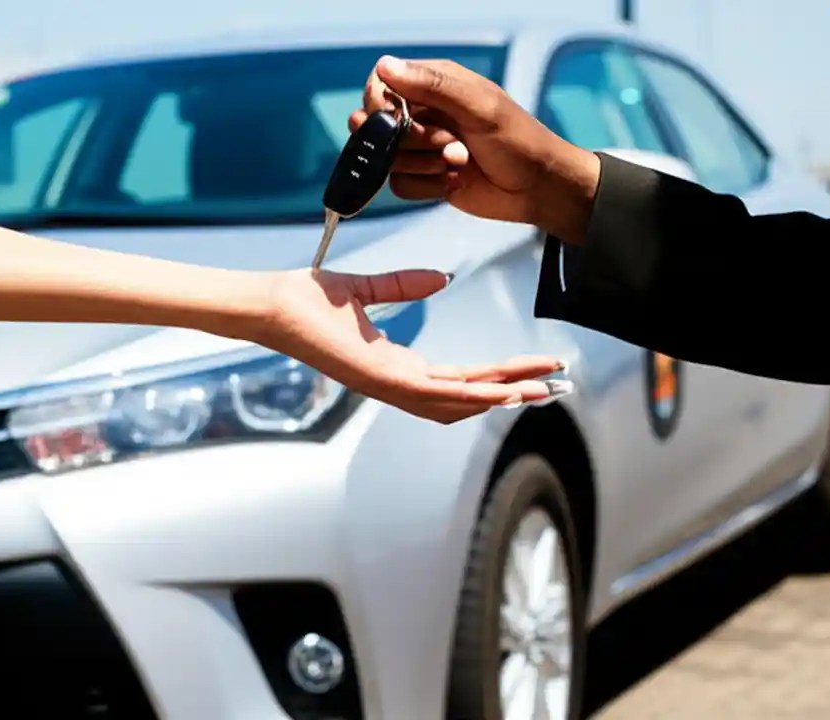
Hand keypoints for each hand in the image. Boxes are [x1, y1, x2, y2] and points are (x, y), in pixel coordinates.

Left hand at [251, 268, 569, 423]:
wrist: (274, 304)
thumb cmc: (308, 300)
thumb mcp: (367, 290)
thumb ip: (404, 285)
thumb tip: (442, 278)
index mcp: (396, 364)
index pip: (460, 375)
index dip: (500, 374)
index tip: (535, 365)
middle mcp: (396, 382)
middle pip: (468, 395)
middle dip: (513, 390)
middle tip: (555, 383)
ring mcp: (388, 384)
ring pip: (457, 401)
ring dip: (501, 396)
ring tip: (539, 389)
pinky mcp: (378, 377)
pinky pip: (431, 390)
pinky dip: (467, 393)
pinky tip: (498, 389)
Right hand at [350, 55, 600, 243]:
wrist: (537, 188)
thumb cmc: (518, 140)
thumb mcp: (478, 107)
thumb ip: (432, 87)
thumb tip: (385, 66)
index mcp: (434, 84)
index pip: (380, 84)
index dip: (379, 105)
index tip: (392, 121)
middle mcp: (423, 113)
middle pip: (379, 127)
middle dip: (413, 142)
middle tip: (450, 144)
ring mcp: (421, 147)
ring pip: (388, 159)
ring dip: (424, 166)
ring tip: (460, 162)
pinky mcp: (423, 177)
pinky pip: (399, 185)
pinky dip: (427, 187)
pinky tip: (455, 181)